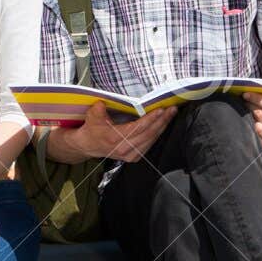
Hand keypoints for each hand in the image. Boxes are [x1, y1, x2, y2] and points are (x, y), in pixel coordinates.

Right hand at [60, 102, 175, 161]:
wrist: (89, 145)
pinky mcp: (134, 157)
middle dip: (162, 121)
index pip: (137, 128)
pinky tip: (163, 125)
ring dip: (162, 127)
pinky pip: (150, 144)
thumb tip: (103, 103)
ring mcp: (130, 155)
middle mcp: (124, 149)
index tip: (161, 110)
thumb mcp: (92, 116)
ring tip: (170, 115)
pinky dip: (157, 134)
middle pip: (148, 134)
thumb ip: (98, 110)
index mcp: (114, 139)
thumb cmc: (92, 130)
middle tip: (172, 110)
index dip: (151, 119)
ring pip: (151, 140)